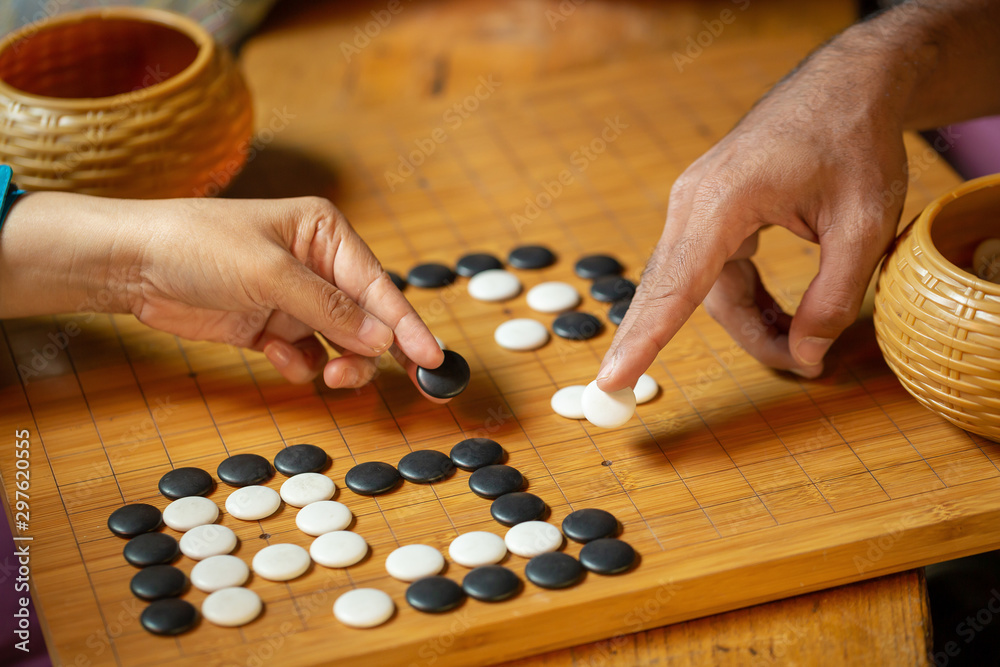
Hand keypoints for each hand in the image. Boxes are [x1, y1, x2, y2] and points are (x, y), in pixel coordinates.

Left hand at [0, 193, 444, 394]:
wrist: (133, 265)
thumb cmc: (198, 246)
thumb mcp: (270, 274)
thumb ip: (330, 309)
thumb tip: (384, 338)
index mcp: (326, 234)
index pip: (379, 286)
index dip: (408, 326)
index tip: (434, 359)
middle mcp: (318, 266)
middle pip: (367, 319)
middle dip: (377, 351)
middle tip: (402, 384)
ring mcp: (295, 299)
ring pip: (341, 344)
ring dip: (340, 364)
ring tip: (327, 377)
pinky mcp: (271, 327)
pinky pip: (305, 356)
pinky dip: (299, 364)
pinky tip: (277, 356)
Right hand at [597, 38, 909, 390]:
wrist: (845, 85)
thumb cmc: (854, 141)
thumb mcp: (864, 225)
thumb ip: (833, 297)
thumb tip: (806, 356)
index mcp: (724, 200)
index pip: (676, 285)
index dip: (644, 340)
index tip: (610, 382)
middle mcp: (694, 204)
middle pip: (684, 297)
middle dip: (726, 341)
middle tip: (757, 378)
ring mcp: (696, 207)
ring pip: (704, 291)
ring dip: (752, 324)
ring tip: (804, 346)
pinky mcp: (709, 212)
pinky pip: (714, 274)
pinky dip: (748, 302)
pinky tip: (783, 319)